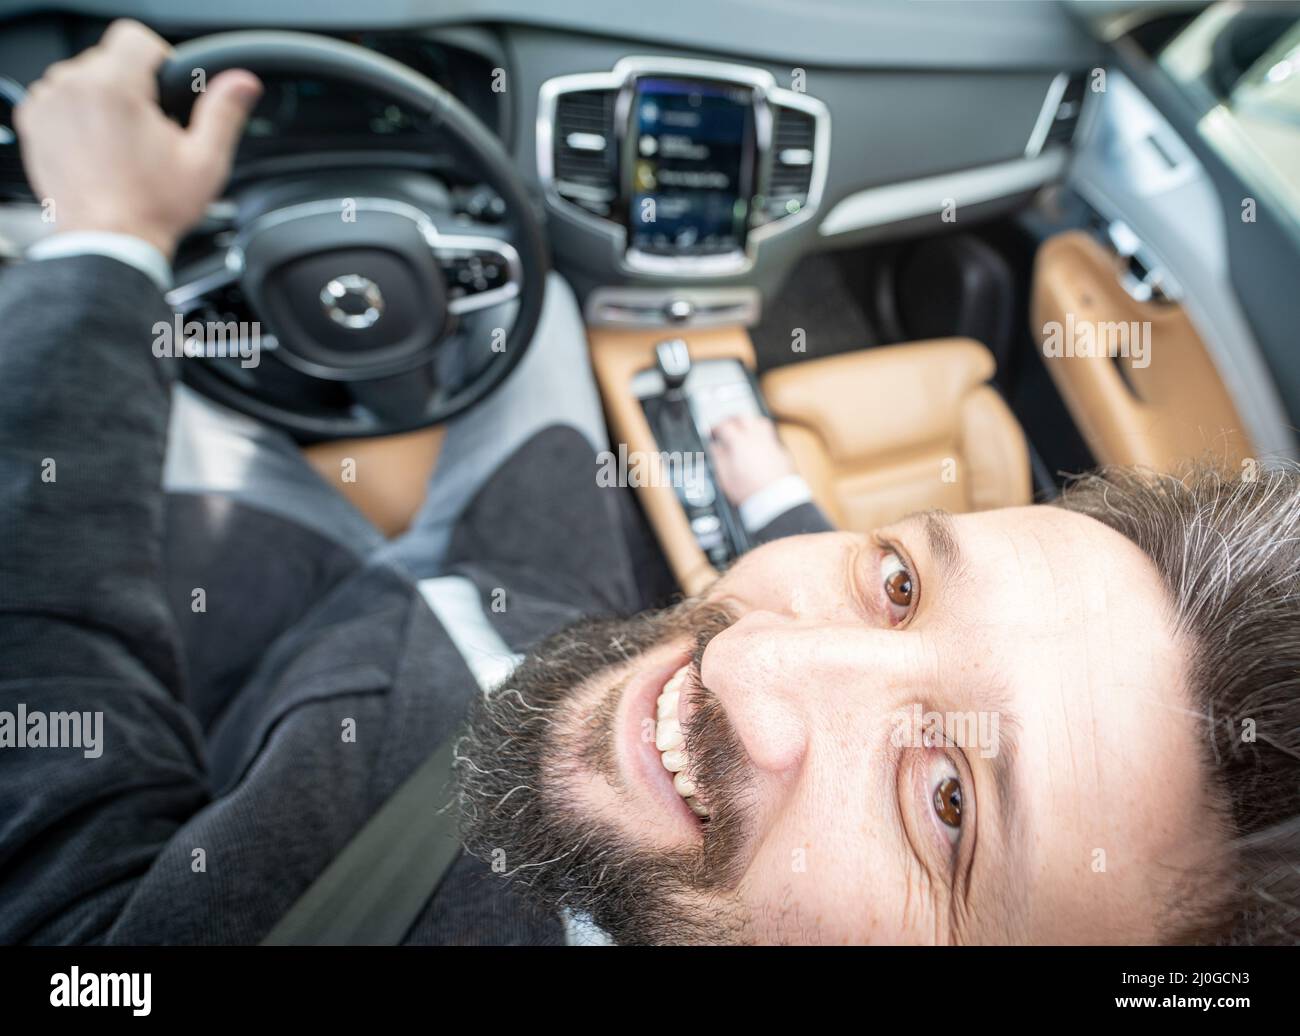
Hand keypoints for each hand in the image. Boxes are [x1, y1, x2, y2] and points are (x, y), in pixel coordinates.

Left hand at [15, 19, 261, 257]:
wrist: (109, 241)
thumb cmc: (154, 207)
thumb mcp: (205, 161)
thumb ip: (223, 112)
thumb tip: (243, 82)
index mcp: (115, 87)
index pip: (135, 38)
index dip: (159, 61)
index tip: (164, 93)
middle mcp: (73, 87)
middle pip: (109, 59)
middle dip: (132, 87)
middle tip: (148, 132)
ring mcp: (48, 103)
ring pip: (84, 78)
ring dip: (103, 99)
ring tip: (121, 143)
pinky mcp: (34, 121)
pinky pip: (60, 98)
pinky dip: (78, 114)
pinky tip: (98, 148)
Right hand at [710, 414, 797, 505]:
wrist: (774, 501)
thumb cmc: (750, 492)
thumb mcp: (724, 477)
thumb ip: (717, 457)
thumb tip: (714, 447)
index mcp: (740, 443)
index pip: (725, 426)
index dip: (715, 427)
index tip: (712, 432)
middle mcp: (757, 439)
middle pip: (743, 418)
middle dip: (731, 419)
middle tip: (725, 426)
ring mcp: (771, 443)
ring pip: (760, 422)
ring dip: (749, 422)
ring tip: (743, 429)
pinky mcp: (781, 452)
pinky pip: (770, 435)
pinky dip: (762, 435)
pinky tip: (758, 444)